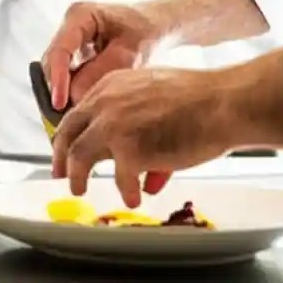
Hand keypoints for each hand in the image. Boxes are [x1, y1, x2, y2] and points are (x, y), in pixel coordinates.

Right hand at [42, 0, 267, 109]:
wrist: (161, 26)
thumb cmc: (149, 32)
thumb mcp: (130, 53)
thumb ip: (101, 74)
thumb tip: (74, 99)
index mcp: (81, 15)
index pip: (60, 50)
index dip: (57, 79)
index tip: (59, 104)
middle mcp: (71, 27)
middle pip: (53, 64)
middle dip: (58, 91)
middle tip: (66, 120)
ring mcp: (72, 42)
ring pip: (59, 74)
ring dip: (66, 94)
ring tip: (77, 119)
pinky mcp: (77, 57)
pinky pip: (70, 78)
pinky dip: (75, 94)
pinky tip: (84, 111)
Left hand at [50, 67, 229, 207]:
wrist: (221, 103)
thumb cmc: (201, 101)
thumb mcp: (158, 101)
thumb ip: (139, 128)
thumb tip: (141, 174)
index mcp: (112, 85)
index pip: (79, 113)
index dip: (70, 135)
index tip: (68, 150)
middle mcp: (106, 102)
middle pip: (68, 134)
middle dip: (61, 158)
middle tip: (61, 175)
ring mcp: (113, 125)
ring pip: (79, 157)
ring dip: (77, 177)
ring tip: (79, 190)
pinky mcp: (129, 149)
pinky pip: (119, 179)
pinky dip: (126, 192)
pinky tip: (134, 198)